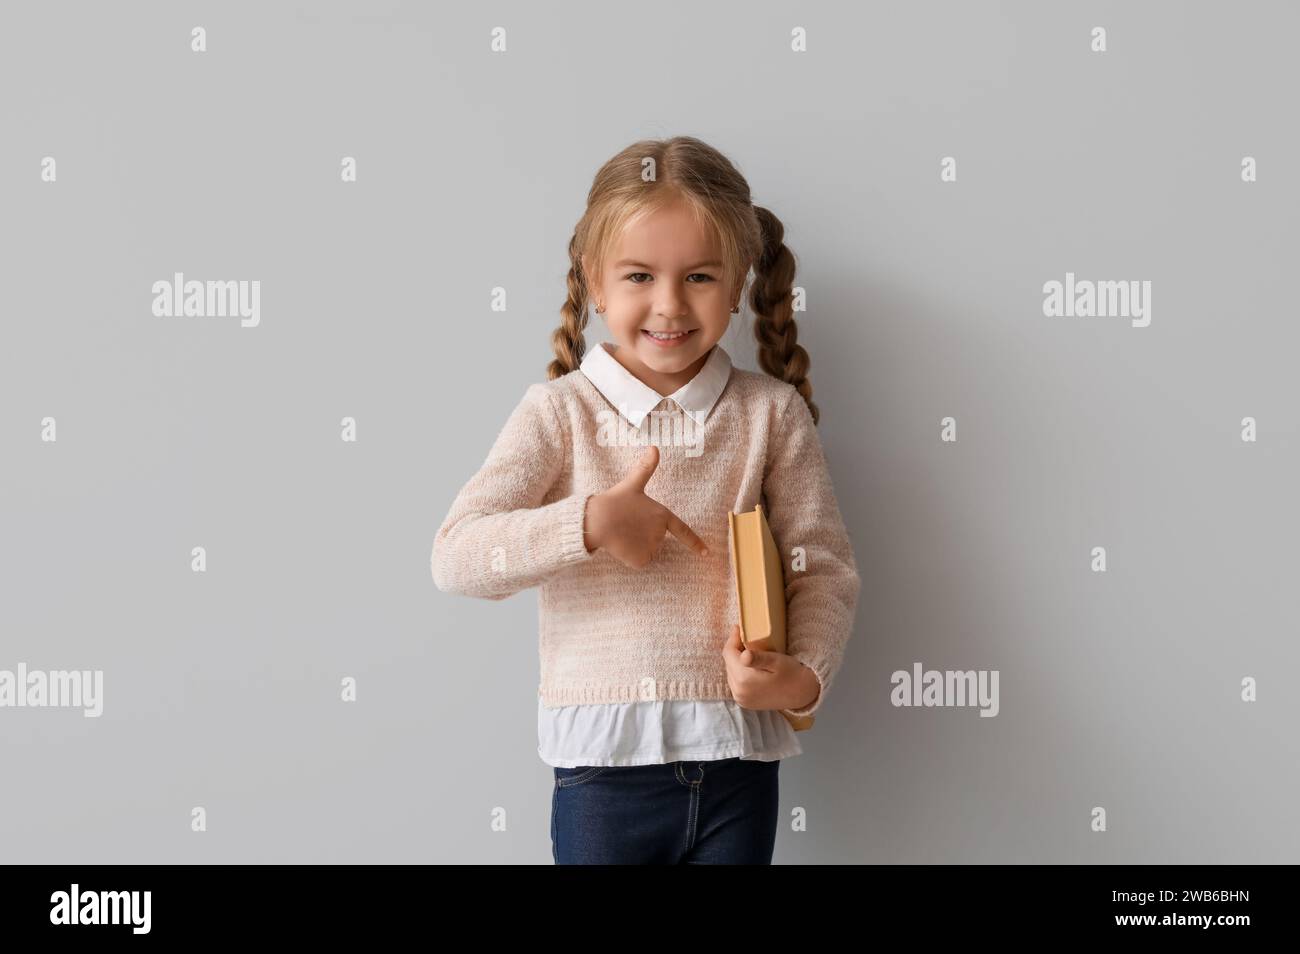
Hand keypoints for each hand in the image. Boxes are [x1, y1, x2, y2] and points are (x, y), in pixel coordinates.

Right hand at [582, 445, 708, 568]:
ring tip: (622, 533)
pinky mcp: (641, 560)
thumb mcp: (633, 483)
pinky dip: (630, 557)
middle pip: (655, 539)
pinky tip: (621, 545)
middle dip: (642, 535)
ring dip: (636, 546)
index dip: (695, 543)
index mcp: (662, 515)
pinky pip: (638, 561)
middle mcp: (661, 533)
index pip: (683, 531)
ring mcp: (652, 547)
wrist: (599, 520)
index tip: (707, 553)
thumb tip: (654, 447)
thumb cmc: (615, 501)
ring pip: (646, 551)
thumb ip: (646, 468)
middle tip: (627, 524)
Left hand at [722, 623, 819, 710]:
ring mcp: (741, 699)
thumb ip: (759, 658)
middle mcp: (739, 692)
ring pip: (731, 672)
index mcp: (744, 680)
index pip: (728, 653)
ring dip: (736, 661)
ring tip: (748, 650)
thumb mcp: (777, 661)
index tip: (739, 628)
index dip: (733, 639)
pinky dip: (740, 672)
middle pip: (728, 663)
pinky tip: (750, 666)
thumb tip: (743, 655)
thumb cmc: (792, 674)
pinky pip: (735, 682)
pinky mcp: (745, 702)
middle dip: (735, 649)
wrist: (803, 694)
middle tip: (744, 637)